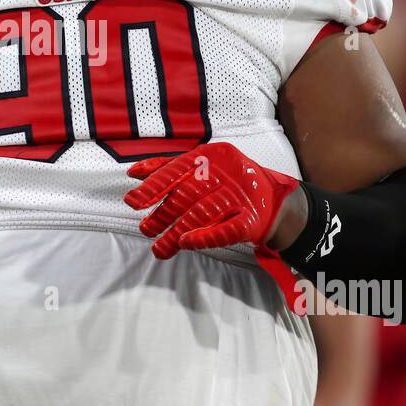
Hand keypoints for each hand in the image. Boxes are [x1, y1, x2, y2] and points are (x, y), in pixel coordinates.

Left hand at [123, 142, 302, 259]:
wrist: (273, 201)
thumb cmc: (229, 182)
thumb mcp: (202, 166)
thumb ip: (168, 168)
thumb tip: (133, 173)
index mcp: (211, 157)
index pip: (177, 169)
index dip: (154, 186)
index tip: (132, 202)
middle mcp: (226, 174)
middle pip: (188, 195)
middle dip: (162, 214)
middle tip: (145, 229)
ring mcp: (240, 197)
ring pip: (202, 215)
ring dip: (177, 233)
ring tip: (159, 248)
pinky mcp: (252, 221)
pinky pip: (227, 230)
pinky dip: (206, 237)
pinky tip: (187, 244)